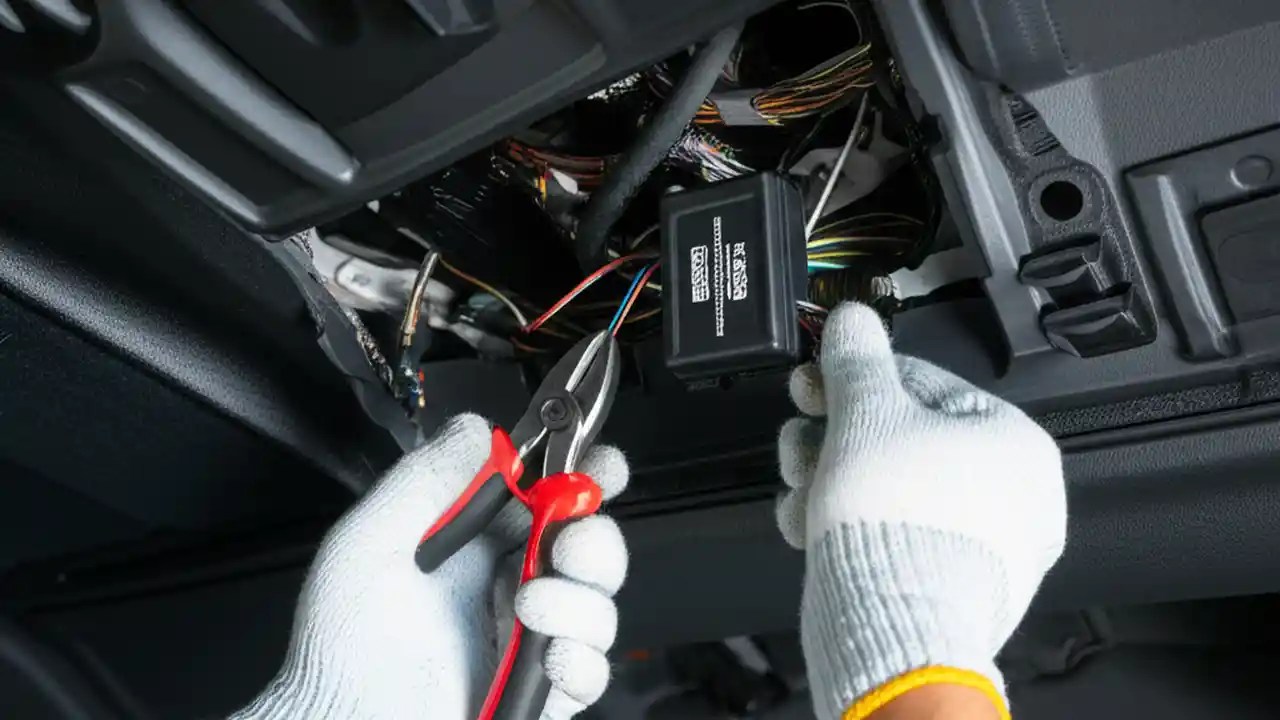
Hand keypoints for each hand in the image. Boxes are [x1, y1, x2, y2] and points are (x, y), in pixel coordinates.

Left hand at [232, 414, 628, 719]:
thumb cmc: (342, 647)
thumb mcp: (369, 541)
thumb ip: (427, 477)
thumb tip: (480, 429)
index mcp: (473, 546)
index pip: (545, 498)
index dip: (581, 475)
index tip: (598, 463)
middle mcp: (508, 588)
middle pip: (589, 546)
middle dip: (594, 536)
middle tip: (568, 541)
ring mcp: (528, 641)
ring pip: (599, 605)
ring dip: (579, 598)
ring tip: (532, 604)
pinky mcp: (540, 694)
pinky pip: (593, 671)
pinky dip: (580, 658)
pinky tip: (547, 653)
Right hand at [776, 303, 1065, 719]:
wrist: (894, 626)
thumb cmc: (898, 518)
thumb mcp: (867, 415)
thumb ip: (856, 361)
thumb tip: (851, 319)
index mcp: (1012, 441)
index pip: (922, 384)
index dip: (853, 380)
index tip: (811, 383)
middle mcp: (1010, 494)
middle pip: (900, 439)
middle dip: (833, 438)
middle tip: (799, 440)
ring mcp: (981, 546)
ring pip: (889, 490)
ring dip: (829, 481)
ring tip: (801, 487)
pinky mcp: (946, 585)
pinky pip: (891, 536)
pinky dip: (847, 526)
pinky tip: (810, 524)